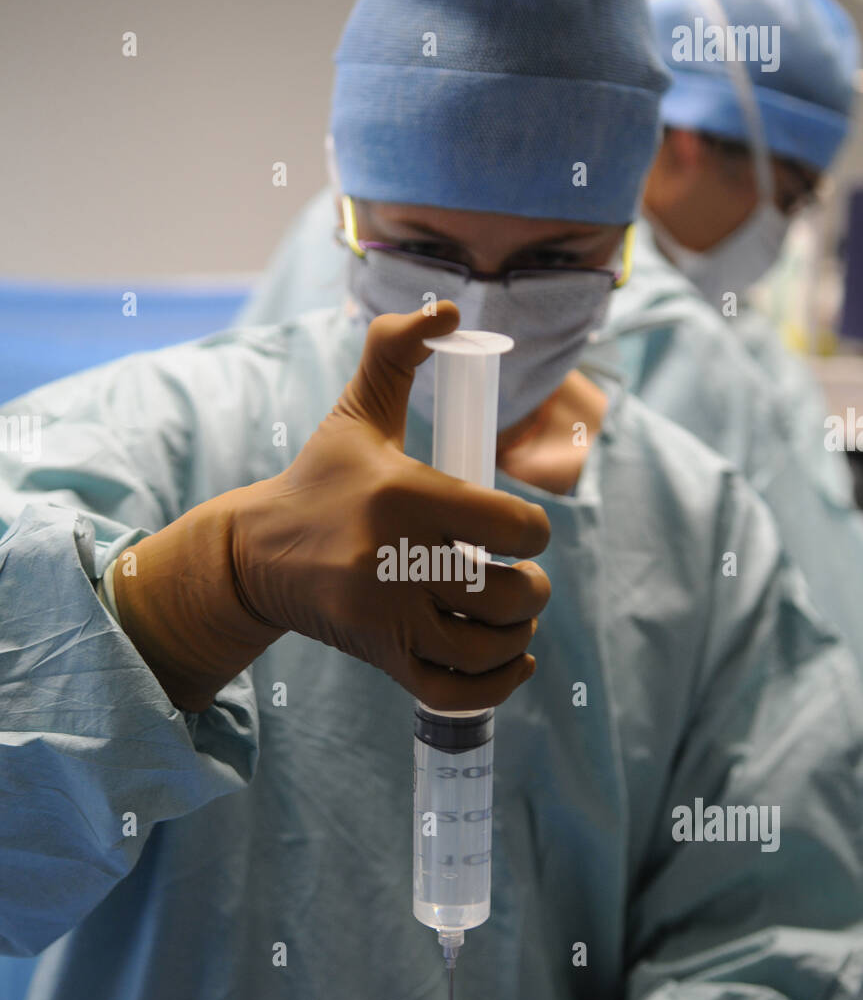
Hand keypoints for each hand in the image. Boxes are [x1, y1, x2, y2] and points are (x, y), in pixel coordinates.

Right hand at [114, 304, 551, 711]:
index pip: (513, 528)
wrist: (257, 555)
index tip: (518, 531)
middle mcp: (395, 560)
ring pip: (489, 645)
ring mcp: (386, 616)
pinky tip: (514, 660)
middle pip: (511, 593)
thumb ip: (396, 352)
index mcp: (403, 496)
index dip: (533, 532)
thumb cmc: (321, 481)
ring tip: (514, 617)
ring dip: (519, 635)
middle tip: (520, 578)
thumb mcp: (355, 412)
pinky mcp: (379, 658)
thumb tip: (451, 308)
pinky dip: (499, 684)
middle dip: (532, 589)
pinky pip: (456, 691)